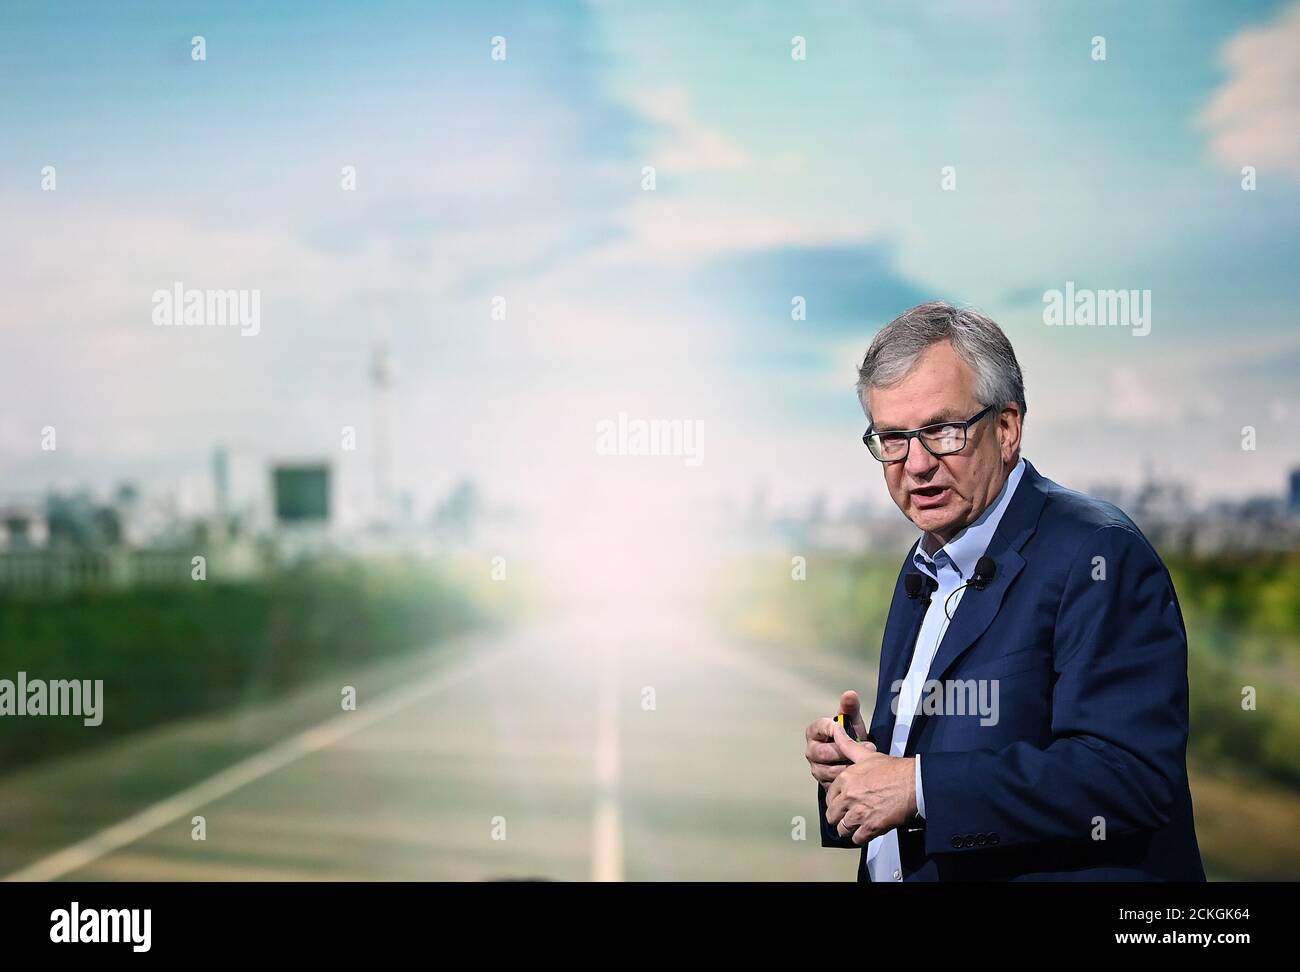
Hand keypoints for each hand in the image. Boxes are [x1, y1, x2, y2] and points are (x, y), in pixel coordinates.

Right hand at [805, 690, 872, 788]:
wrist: (853, 758)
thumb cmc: (849, 737)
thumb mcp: (851, 722)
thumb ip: (850, 708)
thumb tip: (850, 694)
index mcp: (814, 732)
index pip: (820, 727)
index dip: (835, 728)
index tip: (848, 729)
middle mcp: (812, 750)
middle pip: (823, 753)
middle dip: (844, 751)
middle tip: (864, 747)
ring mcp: (816, 767)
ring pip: (829, 770)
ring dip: (848, 766)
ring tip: (863, 762)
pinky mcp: (823, 782)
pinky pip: (833, 783)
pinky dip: (847, 780)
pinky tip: (858, 774)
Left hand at [823, 721, 916, 845]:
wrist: (914, 783)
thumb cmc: (894, 769)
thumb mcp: (867, 755)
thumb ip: (847, 745)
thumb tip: (836, 730)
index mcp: (845, 779)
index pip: (829, 797)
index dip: (835, 802)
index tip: (842, 804)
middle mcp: (848, 796)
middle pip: (832, 815)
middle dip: (839, 817)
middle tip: (848, 817)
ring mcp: (859, 812)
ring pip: (842, 829)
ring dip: (849, 829)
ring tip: (857, 825)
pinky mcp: (871, 826)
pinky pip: (857, 839)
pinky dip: (861, 837)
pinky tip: (866, 831)